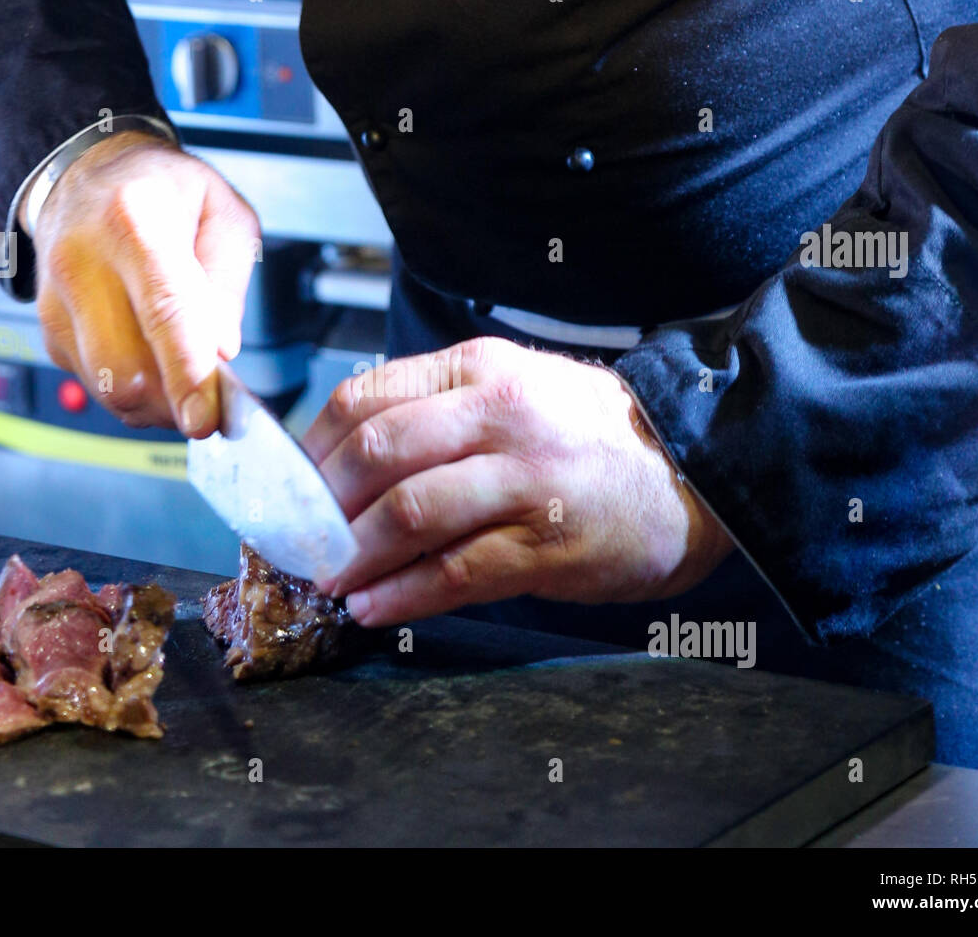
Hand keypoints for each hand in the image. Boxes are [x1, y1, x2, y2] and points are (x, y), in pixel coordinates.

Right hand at [30, 129, 260, 436]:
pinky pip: (95, 385)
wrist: (86, 175)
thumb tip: (219, 352)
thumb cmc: (162, 193)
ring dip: (154, 401)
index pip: (164, 313)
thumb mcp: (223, 214)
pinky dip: (132, 389)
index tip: (204, 419)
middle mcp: (81, 261)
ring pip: (106, 388)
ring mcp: (56, 300)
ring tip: (183, 375)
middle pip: (123, 370)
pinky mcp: (49, 330)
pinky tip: (151, 359)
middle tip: (208, 400)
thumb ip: (228, 284)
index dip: (186, 376)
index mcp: (134, 221)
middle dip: (171, 402)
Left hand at [302, 337, 733, 625]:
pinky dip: (401, 595)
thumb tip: (341, 463)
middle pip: (375, 453)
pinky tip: (372, 608)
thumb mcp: (511, 390)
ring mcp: (525, 479)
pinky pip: (455, 571)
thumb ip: (434, 412)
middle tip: (296, 540)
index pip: (363, 398)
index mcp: (478, 369)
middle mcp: (498, 414)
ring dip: (352, 555)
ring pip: (408, 513)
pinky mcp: (548, 544)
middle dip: (319, 506)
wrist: (692, 469)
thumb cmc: (585, 434)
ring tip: (329, 580)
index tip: (285, 488)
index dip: (309, 450)